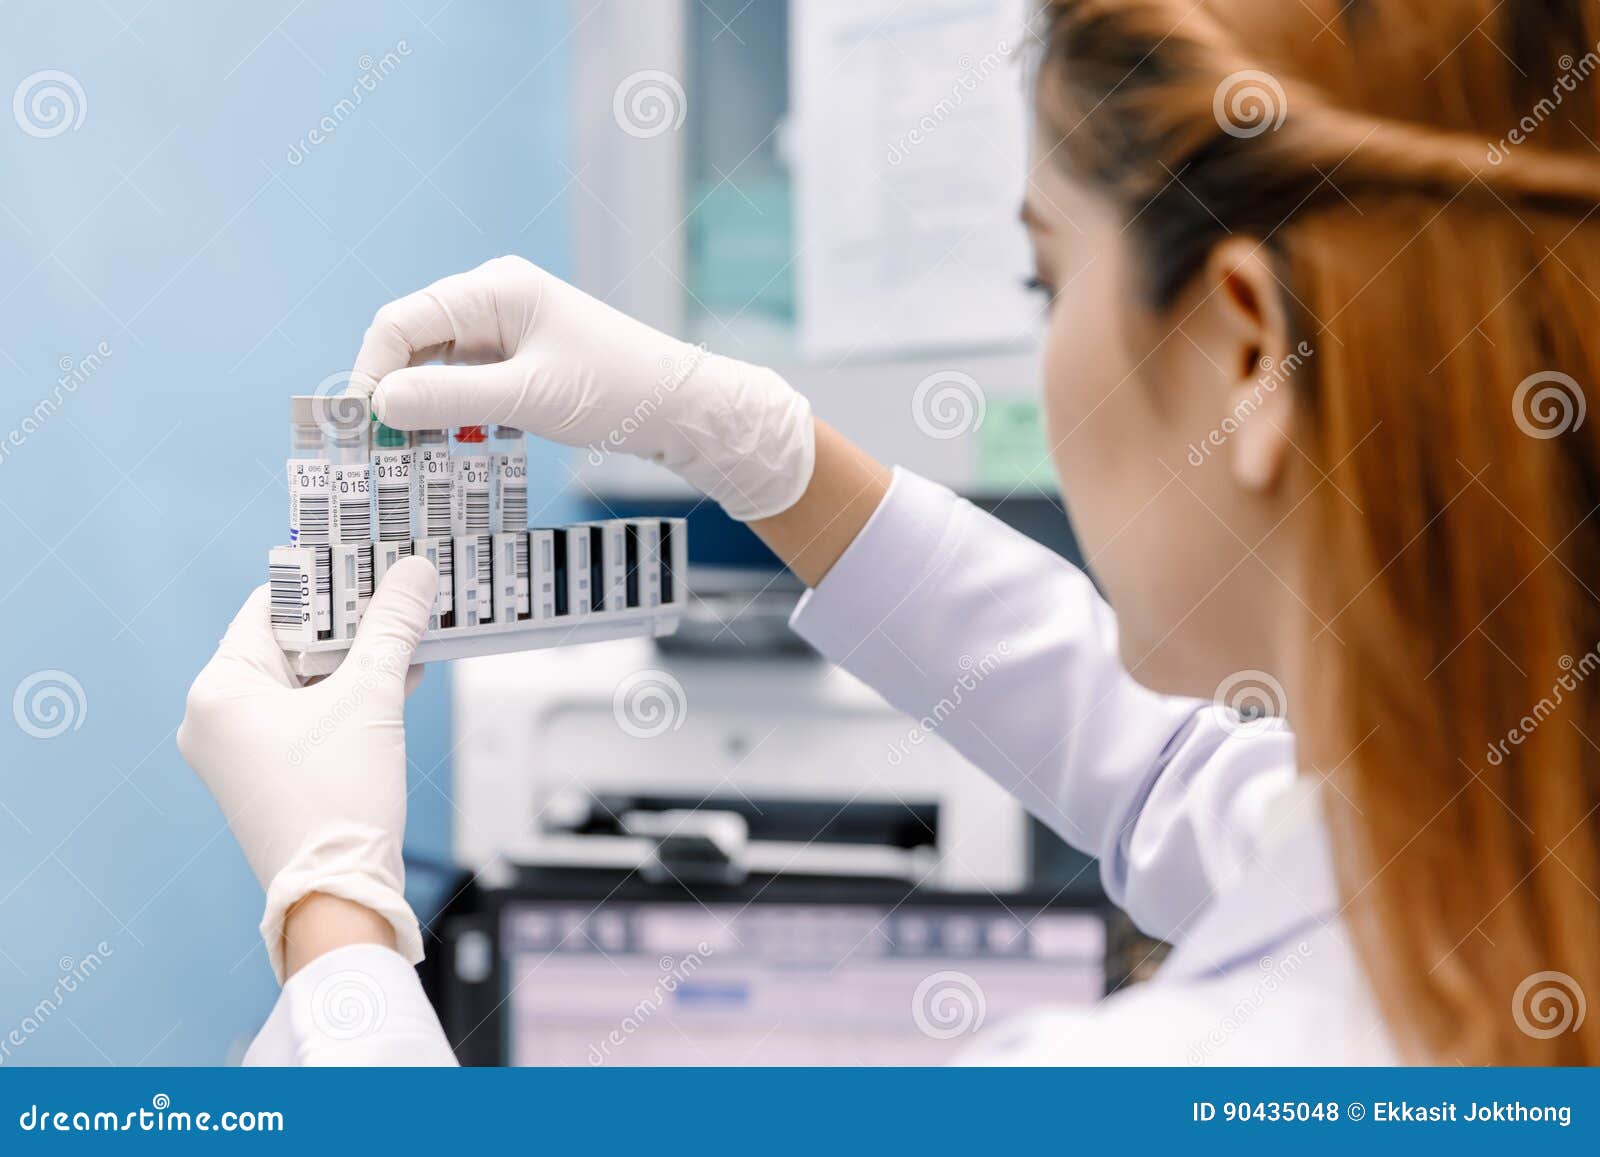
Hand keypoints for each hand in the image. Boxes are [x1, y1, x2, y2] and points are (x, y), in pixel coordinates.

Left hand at [177, 557, 436, 981]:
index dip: (325, 583)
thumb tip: (414, 571)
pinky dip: (350, 698)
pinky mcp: (270, 777)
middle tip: (398, 594)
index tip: (370, 563)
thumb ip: (392, 627)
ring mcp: (240, 752)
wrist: (340, 893)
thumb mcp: (371, 696)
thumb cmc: (337, 800)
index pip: (272, 607)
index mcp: (219, 691)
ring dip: (359, 661)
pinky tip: (400, 676)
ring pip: (306, 682)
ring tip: (409, 632)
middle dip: (351, 624)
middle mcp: (217, 719)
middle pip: (291, 644)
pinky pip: (310, 717)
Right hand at [347, 255, 814, 521]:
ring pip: (434, 365)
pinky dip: (447, 412)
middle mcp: (492, 301)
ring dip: (417, 405)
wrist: (679, 408)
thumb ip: (451, 398)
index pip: (402, 322)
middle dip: (390, 390)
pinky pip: (462, 382)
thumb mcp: (528, 398)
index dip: (371, 370)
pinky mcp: (516, 360)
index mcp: (493, 290)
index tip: (360, 426)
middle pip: (412, 342)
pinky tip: (441, 444)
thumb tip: (379, 402)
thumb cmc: (615, 391)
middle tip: (374, 448)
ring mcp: (504, 331)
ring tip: (403, 453)